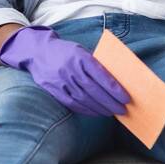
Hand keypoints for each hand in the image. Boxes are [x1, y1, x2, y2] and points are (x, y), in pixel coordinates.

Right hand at [0, 26, 129, 116]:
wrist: (38, 52)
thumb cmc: (66, 52)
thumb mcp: (81, 51)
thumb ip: (95, 64)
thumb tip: (115, 82)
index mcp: (80, 57)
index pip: (101, 75)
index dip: (114, 89)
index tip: (126, 98)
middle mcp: (70, 69)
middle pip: (94, 90)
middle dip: (110, 102)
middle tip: (123, 110)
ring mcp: (61, 81)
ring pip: (84, 99)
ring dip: (100, 108)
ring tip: (112, 112)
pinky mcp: (55, 90)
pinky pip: (73, 103)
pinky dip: (87, 110)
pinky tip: (96, 112)